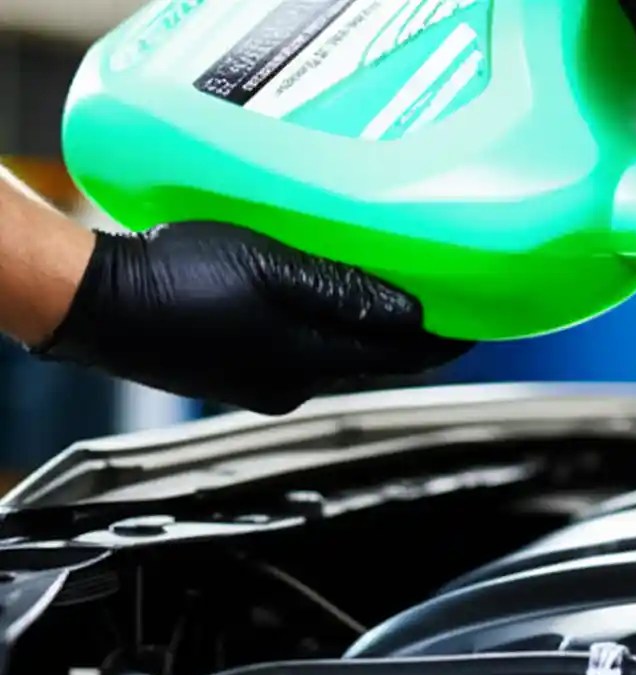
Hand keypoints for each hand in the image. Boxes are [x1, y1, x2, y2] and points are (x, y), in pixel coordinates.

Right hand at [33, 222, 473, 415]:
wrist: (96, 303)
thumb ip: (343, 293)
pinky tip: (326, 300)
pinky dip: (328, 327)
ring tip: (397, 296)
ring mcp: (263, 379)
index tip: (479, 321)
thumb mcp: (270, 272)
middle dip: (415, 335)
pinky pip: (303, 349)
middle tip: (449, 304)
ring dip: (371, 330)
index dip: (444, 340)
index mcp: (308, 361)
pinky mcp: (237, 368)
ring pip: (340, 356)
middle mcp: (293, 381)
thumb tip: (410, 312)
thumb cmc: (174, 282)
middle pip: (375, 359)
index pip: (401, 356)